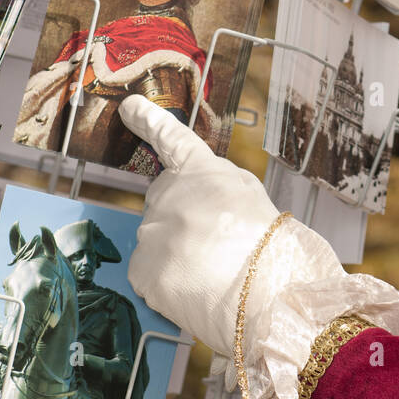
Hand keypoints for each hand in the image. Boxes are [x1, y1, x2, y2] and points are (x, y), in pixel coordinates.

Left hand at [118, 94, 338, 356]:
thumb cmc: (270, 243)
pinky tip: (195, 288)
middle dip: (182, 219)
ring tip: (213, 272)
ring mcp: (151, 232)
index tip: (129, 107)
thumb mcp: (251, 194)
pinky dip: (166, 282)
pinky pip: (149, 273)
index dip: (148, 120)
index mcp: (201, 171)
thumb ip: (217, 185)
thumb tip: (196, 196)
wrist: (265, 290)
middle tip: (216, 244)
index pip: (170, 138)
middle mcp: (169, 194)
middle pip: (164, 202)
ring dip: (177, 254)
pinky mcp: (141, 269)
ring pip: (158, 241)